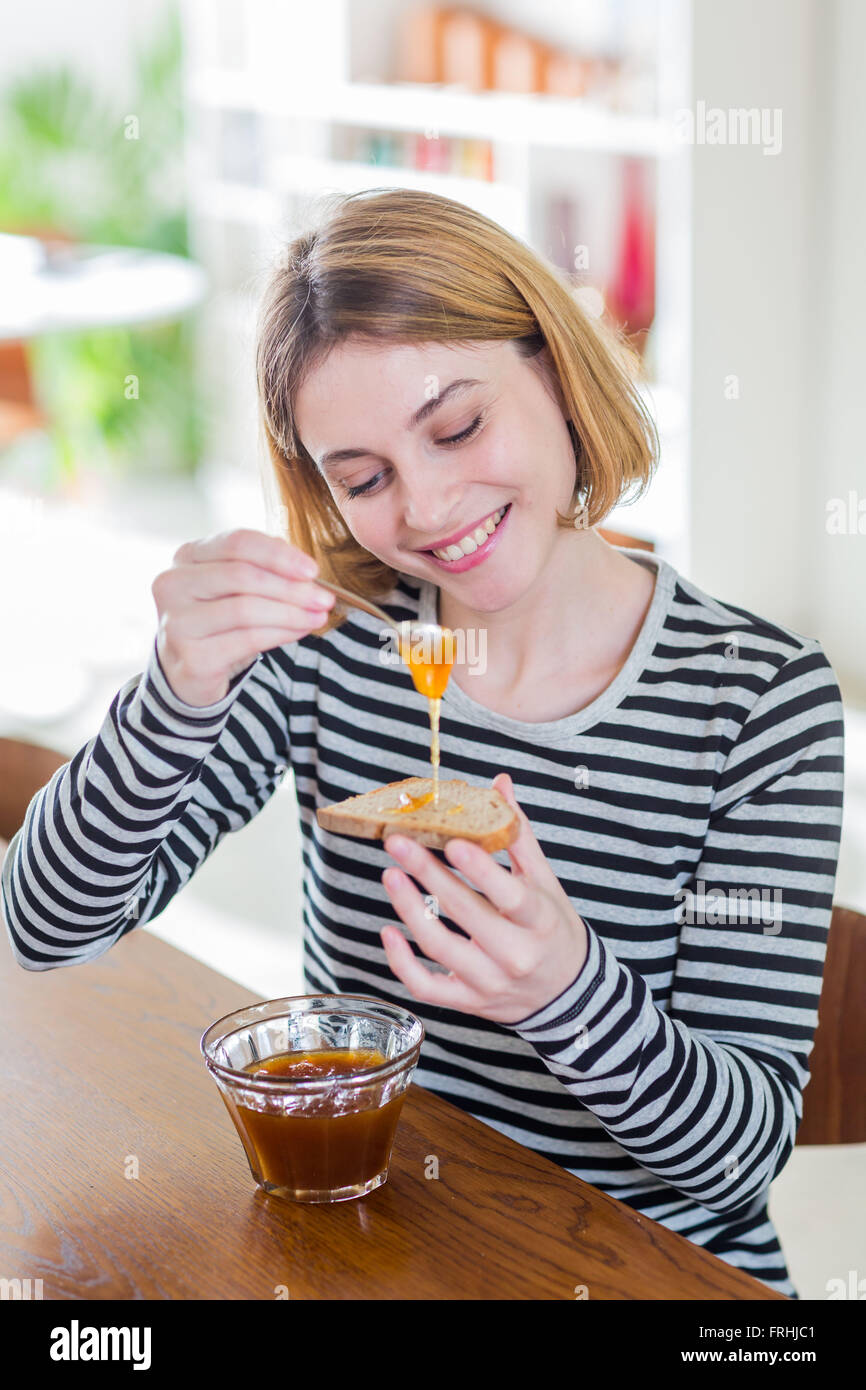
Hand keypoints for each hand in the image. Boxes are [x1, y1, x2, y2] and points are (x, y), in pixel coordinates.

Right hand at [151, 529, 336, 707]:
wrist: (188, 670)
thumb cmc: (219, 620)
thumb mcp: (234, 586)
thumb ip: (264, 570)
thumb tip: (306, 574)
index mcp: (187, 556)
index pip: (237, 543)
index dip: (279, 554)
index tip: (312, 570)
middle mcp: (173, 584)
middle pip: (242, 575)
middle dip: (291, 587)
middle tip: (324, 598)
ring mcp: (177, 621)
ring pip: (246, 609)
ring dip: (291, 613)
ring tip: (318, 616)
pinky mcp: (191, 656)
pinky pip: (247, 640)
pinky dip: (281, 634)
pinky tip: (300, 631)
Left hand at [380, 773, 587, 1024]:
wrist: (568, 994)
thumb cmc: (552, 929)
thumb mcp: (544, 881)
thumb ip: (518, 834)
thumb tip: (499, 785)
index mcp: (540, 921)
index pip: (510, 895)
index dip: (480, 870)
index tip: (453, 842)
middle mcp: (516, 955)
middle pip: (466, 914)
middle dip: (428, 874)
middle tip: (399, 843)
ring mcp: (490, 982)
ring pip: (440, 948)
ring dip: (409, 909)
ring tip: (391, 875)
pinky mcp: (468, 1001)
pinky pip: (426, 987)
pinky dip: (401, 962)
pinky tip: (388, 931)